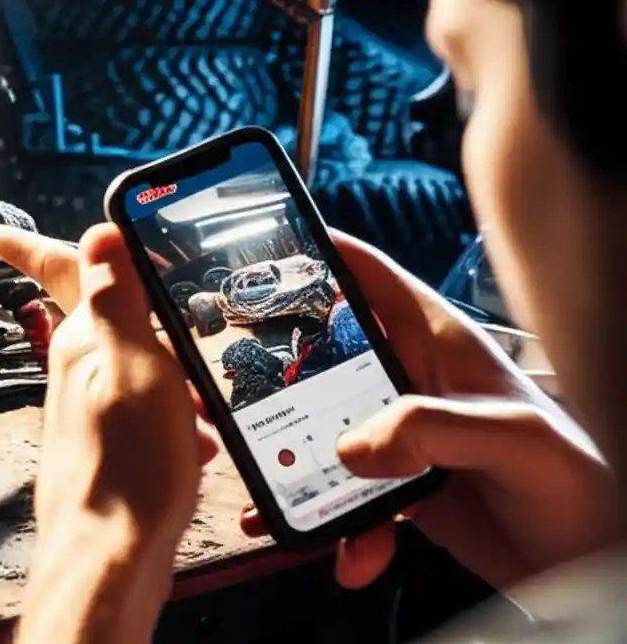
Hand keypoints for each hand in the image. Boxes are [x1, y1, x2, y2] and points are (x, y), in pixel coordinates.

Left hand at [0, 224, 217, 643]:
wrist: (112, 559)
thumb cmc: (128, 471)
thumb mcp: (137, 369)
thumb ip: (118, 302)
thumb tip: (98, 232)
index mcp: (82, 343)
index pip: (58, 273)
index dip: (31, 247)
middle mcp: (77, 372)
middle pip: (103, 315)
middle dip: (132, 299)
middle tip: (147, 278)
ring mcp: (92, 411)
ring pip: (135, 367)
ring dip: (169, 368)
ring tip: (200, 385)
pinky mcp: (110, 448)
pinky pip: (149, 414)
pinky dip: (177, 418)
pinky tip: (196, 439)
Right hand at [242, 231, 617, 590]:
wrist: (588, 560)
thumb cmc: (577, 482)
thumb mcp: (511, 439)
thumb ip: (432, 428)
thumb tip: (354, 447)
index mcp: (440, 345)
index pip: (373, 280)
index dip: (320, 256)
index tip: (263, 253)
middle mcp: (413, 384)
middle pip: (325, 360)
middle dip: (273, 376)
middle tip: (225, 391)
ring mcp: (402, 437)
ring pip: (323, 436)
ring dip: (291, 467)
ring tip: (264, 494)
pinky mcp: (401, 488)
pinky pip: (347, 502)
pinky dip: (339, 531)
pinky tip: (351, 555)